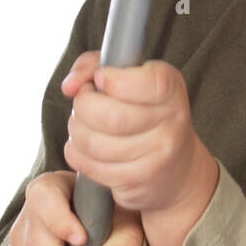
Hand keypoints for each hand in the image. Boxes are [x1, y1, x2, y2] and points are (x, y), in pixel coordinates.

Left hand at [61, 51, 200, 212]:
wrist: (175, 168)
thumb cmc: (143, 112)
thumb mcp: (130, 77)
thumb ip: (95, 65)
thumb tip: (70, 85)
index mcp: (171, 87)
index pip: (147, 83)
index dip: (114, 81)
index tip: (100, 79)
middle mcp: (171, 120)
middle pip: (111, 116)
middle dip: (83, 107)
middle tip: (84, 104)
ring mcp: (157, 154)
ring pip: (94, 143)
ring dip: (77, 132)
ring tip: (83, 126)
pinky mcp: (139, 179)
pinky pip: (90, 165)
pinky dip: (77, 154)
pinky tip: (86, 148)